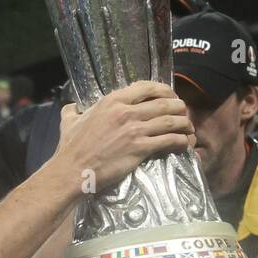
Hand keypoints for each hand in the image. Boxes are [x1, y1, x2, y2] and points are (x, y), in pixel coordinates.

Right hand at [59, 82, 193, 191]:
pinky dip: (181, 141)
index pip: (146, 87)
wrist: (72, 170)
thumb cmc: (70, 148)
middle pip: (164, 102)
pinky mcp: (140, 149)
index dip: (164, 89)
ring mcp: (134, 130)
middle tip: (183, 113)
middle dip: (178, 107)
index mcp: (112, 101)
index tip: (170, 95)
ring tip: (189, 128)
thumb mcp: (69, 122)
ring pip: (170, 120)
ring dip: (184, 124)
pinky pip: (169, 140)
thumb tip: (71, 107)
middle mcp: (126, 112)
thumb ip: (73, 111)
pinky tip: (185, 143)